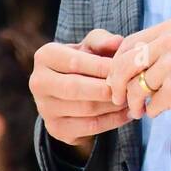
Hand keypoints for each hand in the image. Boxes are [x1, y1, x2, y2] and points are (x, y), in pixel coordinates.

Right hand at [30, 29, 129, 159]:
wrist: (71, 91)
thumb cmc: (85, 61)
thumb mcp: (91, 46)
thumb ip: (102, 41)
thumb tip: (117, 42)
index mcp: (45, 56)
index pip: (74, 62)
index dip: (102, 66)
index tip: (124, 69)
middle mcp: (38, 82)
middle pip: (76, 88)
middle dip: (106, 88)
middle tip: (129, 87)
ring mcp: (45, 108)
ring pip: (85, 109)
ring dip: (113, 105)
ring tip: (132, 98)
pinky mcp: (56, 129)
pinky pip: (90, 127)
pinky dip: (113, 121)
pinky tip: (127, 113)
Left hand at [107, 18, 170, 120]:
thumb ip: (161, 46)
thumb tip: (127, 63)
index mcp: (170, 29)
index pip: (129, 44)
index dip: (116, 64)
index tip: (117, 78)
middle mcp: (170, 44)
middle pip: (125, 65)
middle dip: (117, 85)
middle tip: (118, 98)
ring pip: (135, 87)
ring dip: (133, 103)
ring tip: (138, 110)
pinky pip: (151, 104)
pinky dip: (150, 111)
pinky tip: (157, 112)